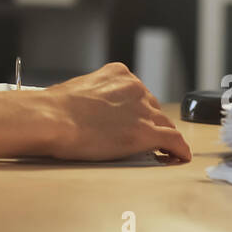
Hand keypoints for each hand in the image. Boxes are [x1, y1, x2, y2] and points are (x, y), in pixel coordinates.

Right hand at [38, 63, 191, 161]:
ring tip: (160, 152)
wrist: (52, 119)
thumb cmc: (54, 108)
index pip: (138, 93)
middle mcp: (135, 88)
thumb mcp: (79, 89)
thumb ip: (96, 98)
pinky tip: (180, 157)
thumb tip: (95, 113)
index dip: (137, 110)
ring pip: (165, 124)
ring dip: (162, 138)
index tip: (134, 121)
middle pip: (153, 108)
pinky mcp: (146, 133)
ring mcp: (143, 110)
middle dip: (147, 123)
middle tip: (138, 141)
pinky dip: (180, 150)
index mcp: (118, 74)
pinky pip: (174, 141)